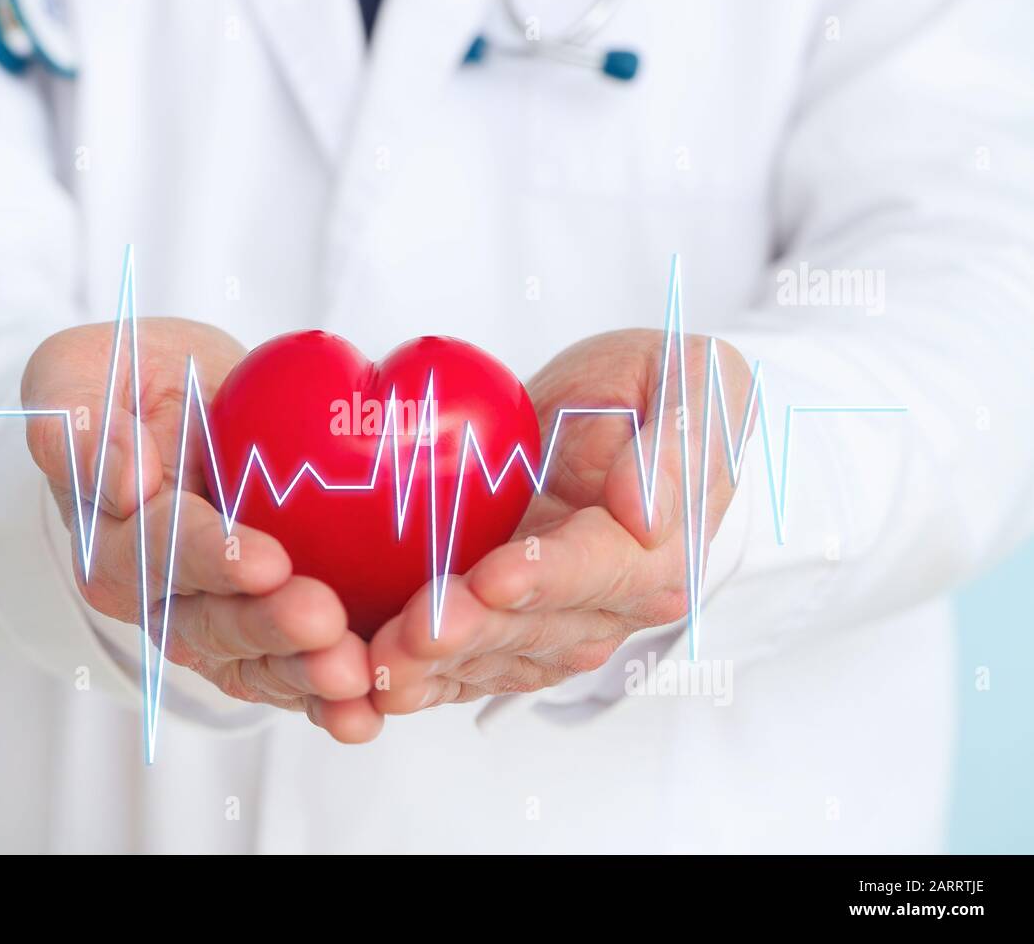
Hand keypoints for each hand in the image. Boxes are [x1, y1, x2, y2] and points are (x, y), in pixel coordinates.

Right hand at [22, 319, 381, 742]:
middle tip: (323, 620)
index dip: (213, 557)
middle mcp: (159, 594)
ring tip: (352, 675)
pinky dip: (324, 698)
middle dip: (268, 626)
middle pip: (211, 622)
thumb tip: (125, 481)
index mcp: (114, 537)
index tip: (266, 559)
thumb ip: (79, 423)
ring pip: (253, 660)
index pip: (162, 551)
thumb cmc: (122, 380)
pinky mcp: (261, 628)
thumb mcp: (78, 374)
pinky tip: (364, 711)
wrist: (176, 395)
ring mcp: (212, 619)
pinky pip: (287, 673)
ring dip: (302, 672)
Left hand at [369, 329, 751, 713]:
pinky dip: (419, 677)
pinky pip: (462, 663)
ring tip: (379, 662)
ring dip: (433, 666)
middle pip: (533, 627)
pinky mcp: (507, 626)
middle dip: (471, 632)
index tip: (493, 577)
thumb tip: (647, 513)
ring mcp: (553, 623)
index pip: (598, 570)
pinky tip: (373, 682)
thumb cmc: (658, 388)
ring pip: (491, 657)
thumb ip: (678, 442)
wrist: (616, 412)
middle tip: (413, 631)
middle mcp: (608, 605)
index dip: (545, 577)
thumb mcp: (693, 382)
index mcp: (657, 552)